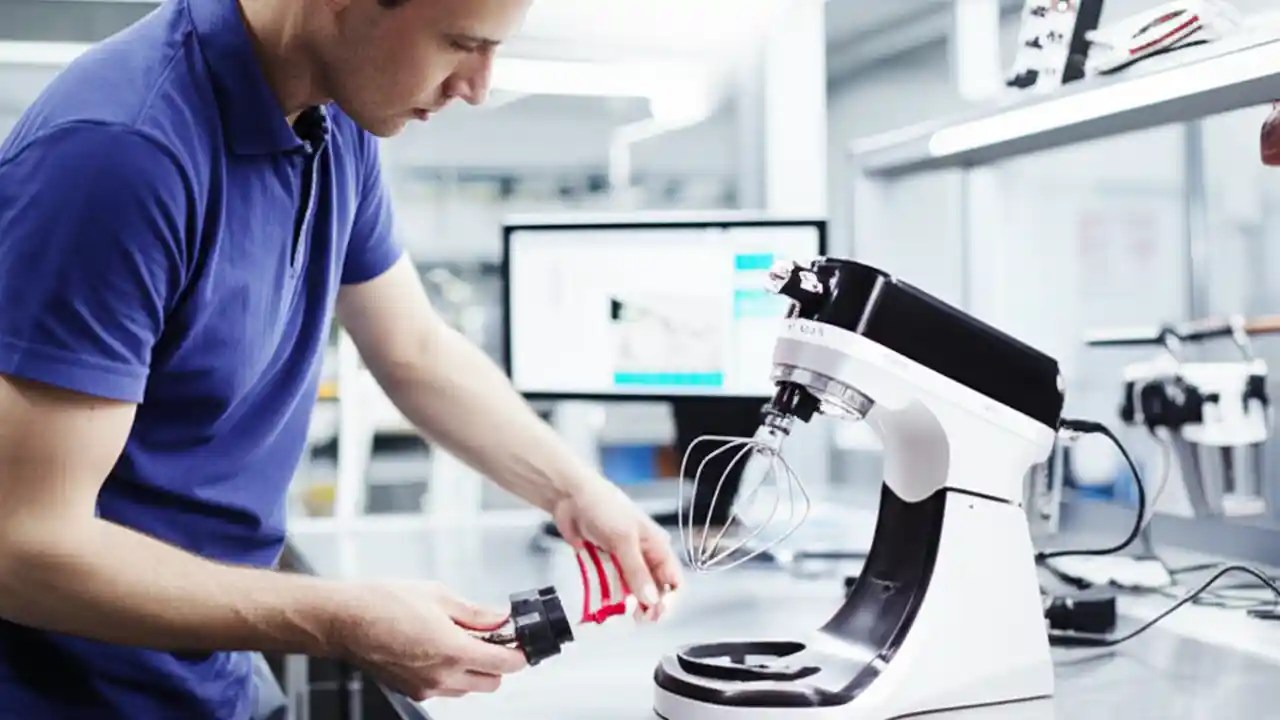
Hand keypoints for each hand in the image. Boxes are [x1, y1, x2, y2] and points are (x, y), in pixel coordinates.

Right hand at [335, 580, 526, 701]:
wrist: (343, 620)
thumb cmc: (382, 604)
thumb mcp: (438, 596)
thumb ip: (475, 612)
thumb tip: (499, 618)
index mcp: (454, 651)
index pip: (506, 664)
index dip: (519, 654)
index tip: (520, 643)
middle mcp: (442, 676)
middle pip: (491, 682)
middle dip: (498, 663)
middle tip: (492, 638)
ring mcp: (425, 687)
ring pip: (468, 688)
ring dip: (474, 670)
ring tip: (460, 639)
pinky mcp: (411, 690)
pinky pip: (444, 689)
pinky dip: (451, 674)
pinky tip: (439, 648)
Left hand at [551, 480, 682, 621]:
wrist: (570, 497)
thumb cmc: (604, 507)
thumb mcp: (624, 538)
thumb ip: (637, 570)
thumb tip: (651, 599)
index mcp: (656, 546)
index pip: (672, 579)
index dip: (669, 598)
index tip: (656, 613)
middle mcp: (643, 557)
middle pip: (654, 589)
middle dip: (649, 605)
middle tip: (640, 619)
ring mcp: (623, 562)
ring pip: (633, 592)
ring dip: (628, 605)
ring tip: (623, 615)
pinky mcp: (605, 566)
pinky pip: (612, 588)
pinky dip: (611, 599)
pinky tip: (607, 608)